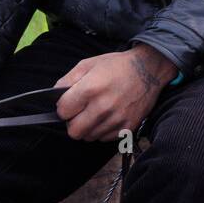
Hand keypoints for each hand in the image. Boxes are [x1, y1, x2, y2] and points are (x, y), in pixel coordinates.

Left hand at [55, 44, 175, 142]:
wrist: (149, 69)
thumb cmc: (117, 65)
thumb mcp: (89, 64)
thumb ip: (67, 80)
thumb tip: (54, 95)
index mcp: (90, 89)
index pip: (63, 112)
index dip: (64, 107)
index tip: (70, 103)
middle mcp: (103, 107)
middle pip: (74, 131)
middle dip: (73, 122)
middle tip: (81, 112)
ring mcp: (116, 119)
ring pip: (89, 137)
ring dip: (89, 127)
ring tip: (96, 113)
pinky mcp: (128, 127)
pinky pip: (105, 139)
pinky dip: (103, 131)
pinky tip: (108, 117)